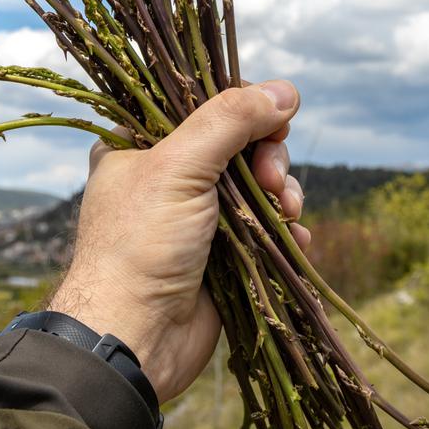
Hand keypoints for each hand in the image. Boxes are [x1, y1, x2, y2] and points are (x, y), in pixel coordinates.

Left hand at [47, 80, 310, 402]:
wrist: (135, 338)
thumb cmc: (140, 245)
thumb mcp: (180, 167)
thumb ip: (231, 120)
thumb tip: (286, 90)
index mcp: (141, 144)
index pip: (203, 103)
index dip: (244, 108)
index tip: (271, 121)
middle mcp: (169, 176)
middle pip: (241, 142)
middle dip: (268, 158)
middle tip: (270, 181)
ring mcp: (198, 217)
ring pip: (259, 185)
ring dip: (282, 193)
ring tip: (285, 213)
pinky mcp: (224, 255)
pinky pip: (267, 228)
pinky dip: (285, 230)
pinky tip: (294, 239)